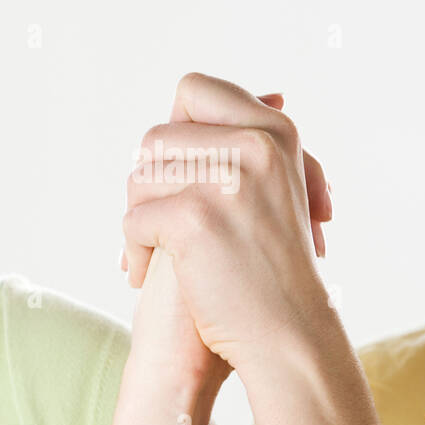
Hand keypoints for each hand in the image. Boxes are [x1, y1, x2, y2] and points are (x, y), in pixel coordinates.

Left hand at [121, 73, 334, 377]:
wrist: (291, 336)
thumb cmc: (277, 269)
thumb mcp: (280, 189)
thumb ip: (257, 141)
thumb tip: (271, 89)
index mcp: (276, 131)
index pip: (193, 89)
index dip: (174, 128)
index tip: (182, 175)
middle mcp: (256, 145)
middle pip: (157, 136)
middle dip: (149, 183)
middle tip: (160, 222)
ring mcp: (227, 180)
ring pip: (140, 175)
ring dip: (138, 218)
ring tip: (152, 251)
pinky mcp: (196, 217)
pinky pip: (134, 220)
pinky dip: (133, 253)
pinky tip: (145, 276)